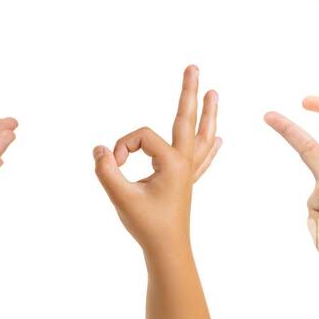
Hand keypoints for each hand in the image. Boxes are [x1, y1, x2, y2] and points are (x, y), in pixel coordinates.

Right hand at [93, 66, 222, 252]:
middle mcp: (184, 162)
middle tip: (194, 66)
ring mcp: (187, 172)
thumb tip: (100, 148)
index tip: (112, 165)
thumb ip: (107, 170)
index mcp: (173, 163)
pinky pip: (201, 157)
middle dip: (189, 92)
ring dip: (207, 114)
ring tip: (214, 93)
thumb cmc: (146, 225)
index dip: (122, 147)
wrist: (167, 251)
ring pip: (201, 136)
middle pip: (188, 119)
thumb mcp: (121, 197)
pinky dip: (210, 146)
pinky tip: (218, 138)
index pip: (141, 137)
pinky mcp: (184, 182)